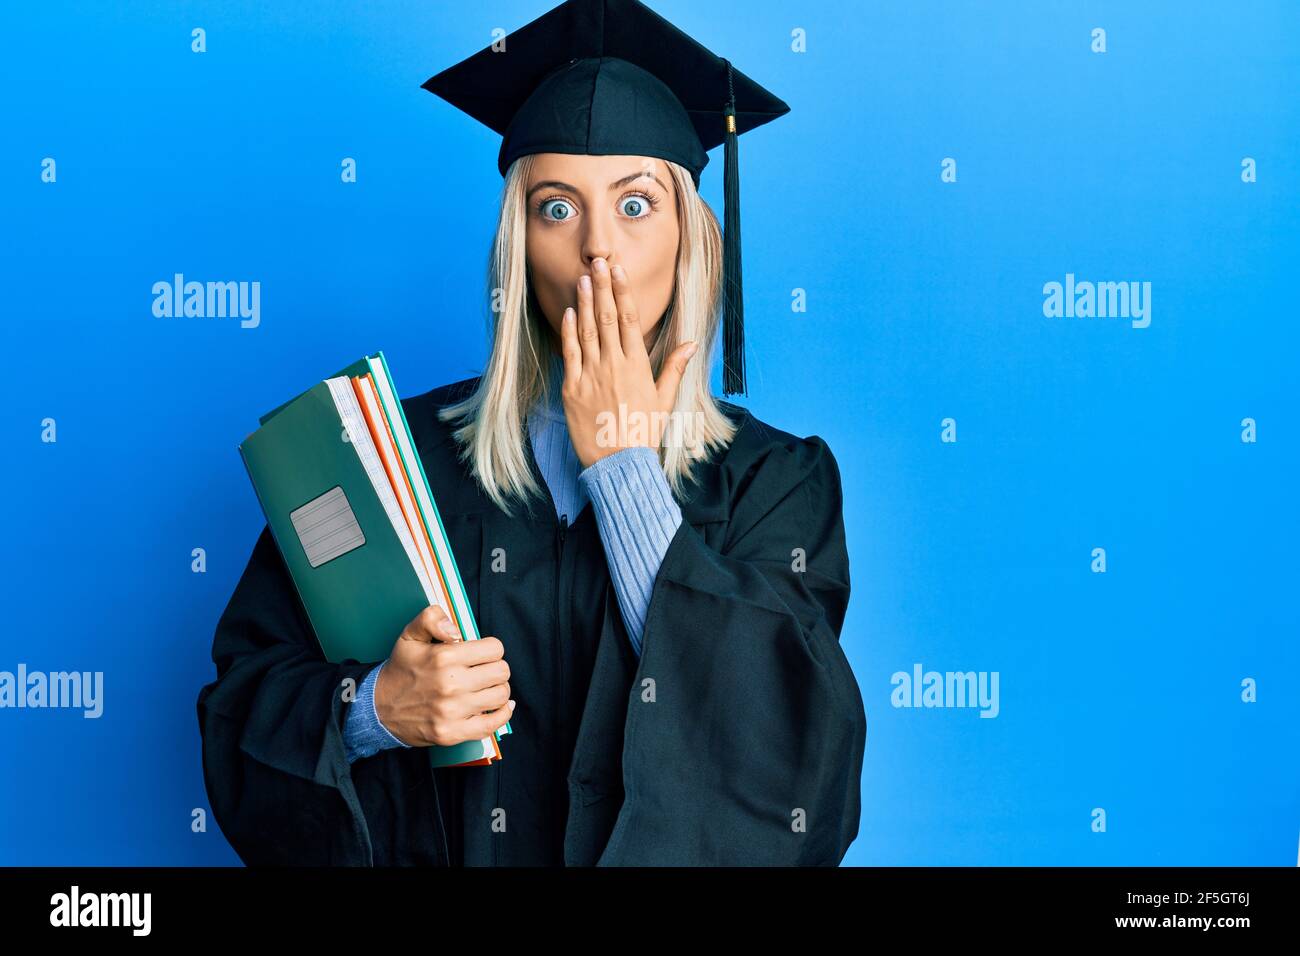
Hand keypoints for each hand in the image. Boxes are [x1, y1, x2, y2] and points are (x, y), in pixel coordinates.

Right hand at [374, 604, 513, 747]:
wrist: (379, 708)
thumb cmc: (402, 669)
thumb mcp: (410, 635)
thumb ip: (431, 618)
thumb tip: (455, 630)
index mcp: (443, 658)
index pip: (494, 648)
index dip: (490, 648)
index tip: (480, 653)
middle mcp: (450, 685)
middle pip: (502, 672)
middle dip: (495, 668)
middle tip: (483, 670)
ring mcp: (452, 711)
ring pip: (501, 695)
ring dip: (497, 689)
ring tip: (485, 687)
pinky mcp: (452, 733)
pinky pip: (493, 724)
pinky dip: (502, 714)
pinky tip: (500, 706)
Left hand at [559, 257, 698, 469]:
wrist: (619, 462)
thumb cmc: (643, 433)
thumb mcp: (665, 400)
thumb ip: (674, 368)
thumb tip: (692, 343)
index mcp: (637, 365)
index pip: (630, 320)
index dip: (622, 292)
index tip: (618, 271)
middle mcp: (614, 364)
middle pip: (606, 318)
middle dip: (602, 287)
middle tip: (598, 262)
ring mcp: (591, 375)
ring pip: (587, 331)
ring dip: (584, 302)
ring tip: (583, 278)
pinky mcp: (573, 389)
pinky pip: (570, 354)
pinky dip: (568, 332)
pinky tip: (568, 313)